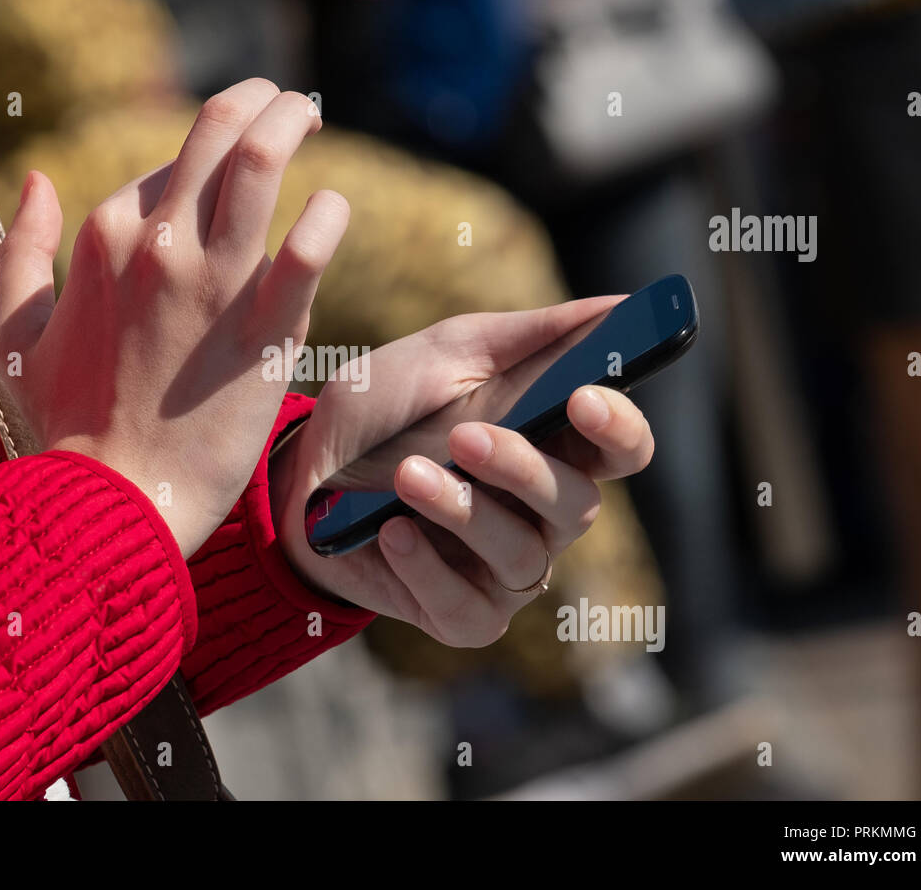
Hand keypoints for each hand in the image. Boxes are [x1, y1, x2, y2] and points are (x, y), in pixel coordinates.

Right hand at [0, 78, 348, 555]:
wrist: (113, 502)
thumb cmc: (64, 426)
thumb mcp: (15, 331)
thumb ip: (21, 246)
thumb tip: (37, 177)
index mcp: (102, 237)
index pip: (171, 163)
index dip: (207, 157)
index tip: (234, 161)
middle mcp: (157, 242)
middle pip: (219, 129)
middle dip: (260, 99)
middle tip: (289, 104)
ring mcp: (212, 282)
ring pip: (262, 160)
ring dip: (293, 121)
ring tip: (311, 119)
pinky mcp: (264, 330)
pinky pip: (309, 246)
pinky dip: (328, 214)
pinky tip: (332, 207)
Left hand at [270, 299, 655, 645]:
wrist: (298, 475)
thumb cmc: (384, 410)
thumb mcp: (445, 355)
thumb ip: (529, 336)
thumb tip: (619, 304)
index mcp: (554, 446)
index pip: (622, 448)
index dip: (618, 427)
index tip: (584, 397)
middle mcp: (543, 515)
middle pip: (578, 505)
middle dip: (522, 470)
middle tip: (466, 437)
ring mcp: (505, 571)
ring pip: (522, 557)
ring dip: (462, 513)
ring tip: (405, 476)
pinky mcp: (463, 616)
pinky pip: (470, 609)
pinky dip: (428, 569)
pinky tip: (392, 533)